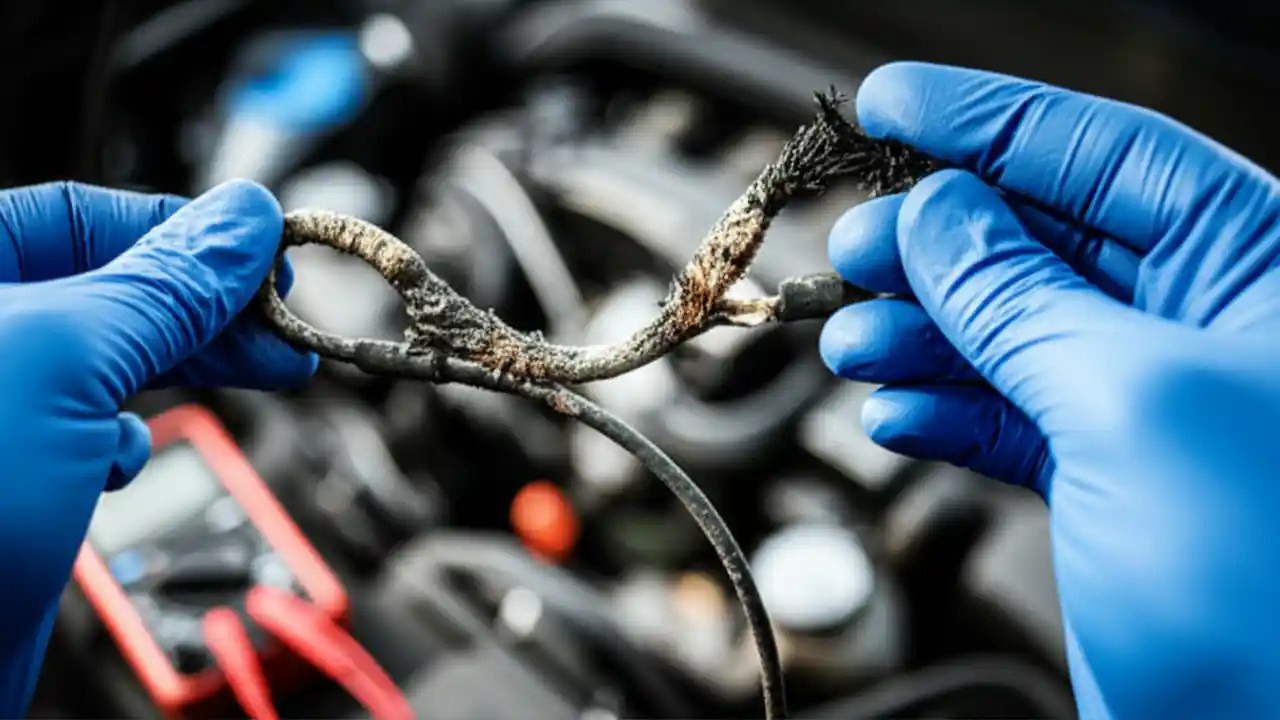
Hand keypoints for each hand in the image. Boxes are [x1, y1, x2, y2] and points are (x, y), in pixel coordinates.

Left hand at [0, 180, 315, 711]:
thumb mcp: (62, 363)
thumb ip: (159, 288)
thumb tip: (242, 223)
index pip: (80, 216)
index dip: (181, 230)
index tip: (263, 254)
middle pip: (110, 287)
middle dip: (207, 305)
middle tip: (286, 323)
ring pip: (113, 360)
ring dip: (191, 367)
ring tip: (269, 370)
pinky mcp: (15, 474)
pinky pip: (91, 430)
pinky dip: (126, 443)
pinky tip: (127, 460)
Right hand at [820, 62, 1279, 717]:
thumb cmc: (1267, 598)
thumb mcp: (1133, 408)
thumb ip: (1023, 300)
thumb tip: (941, 215)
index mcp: (1264, 275)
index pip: (1109, 153)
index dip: (988, 120)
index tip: (887, 102)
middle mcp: (1213, 332)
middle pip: (1045, 240)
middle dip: (938, 239)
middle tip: (852, 242)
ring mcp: (1153, 409)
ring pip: (1010, 331)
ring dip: (919, 331)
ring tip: (851, 338)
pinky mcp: (1109, 482)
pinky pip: (1004, 416)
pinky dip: (939, 409)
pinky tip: (892, 409)